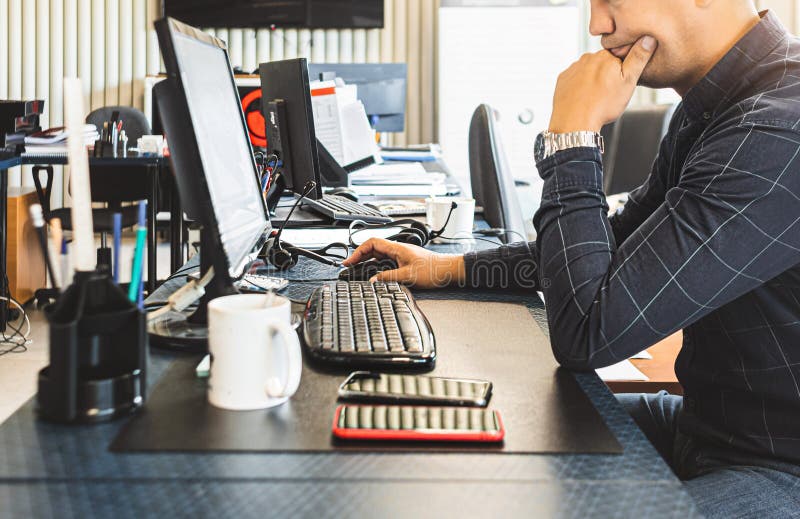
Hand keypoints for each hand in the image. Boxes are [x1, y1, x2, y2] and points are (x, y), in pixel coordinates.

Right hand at [343, 238, 465, 287]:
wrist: (448, 271)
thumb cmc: (433, 270)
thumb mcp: (408, 276)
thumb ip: (388, 278)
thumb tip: (373, 281)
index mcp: (396, 248)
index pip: (371, 243)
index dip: (358, 251)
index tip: (350, 261)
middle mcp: (397, 249)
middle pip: (372, 249)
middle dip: (359, 257)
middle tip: (349, 266)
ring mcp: (400, 255)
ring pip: (378, 255)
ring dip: (367, 261)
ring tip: (357, 270)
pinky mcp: (403, 262)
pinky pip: (385, 262)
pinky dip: (376, 267)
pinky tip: (374, 274)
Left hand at [548, 36, 656, 132]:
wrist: (575, 123)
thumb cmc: (603, 105)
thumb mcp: (628, 82)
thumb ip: (638, 58)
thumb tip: (648, 38)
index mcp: (605, 56)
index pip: (618, 58)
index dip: (621, 72)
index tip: (619, 85)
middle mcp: (587, 58)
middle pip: (602, 64)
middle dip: (606, 76)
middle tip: (608, 94)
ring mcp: (573, 68)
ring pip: (588, 72)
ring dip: (592, 81)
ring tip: (595, 98)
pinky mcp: (562, 79)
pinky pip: (574, 80)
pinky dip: (578, 87)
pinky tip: (582, 98)